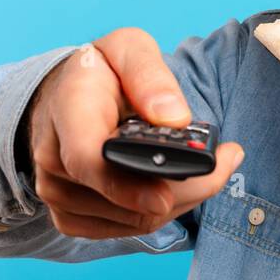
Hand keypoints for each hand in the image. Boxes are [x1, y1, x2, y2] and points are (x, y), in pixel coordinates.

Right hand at [24, 27, 244, 238]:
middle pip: (126, 199)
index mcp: (68, 110)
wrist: (65, 97)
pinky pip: (127, 230)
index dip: (127, 186)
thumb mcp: (128, 49)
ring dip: (181, 200)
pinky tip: (175, 184)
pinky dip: (162, 212)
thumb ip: (150, 76)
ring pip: (135, 219)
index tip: (166, 196)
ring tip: (202, 167)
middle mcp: (53, 158)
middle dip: (187, 188)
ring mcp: (58, 193)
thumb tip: (175, 118)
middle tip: (226, 161)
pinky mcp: (69, 217)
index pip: (87, 159)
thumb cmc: (103, 72)